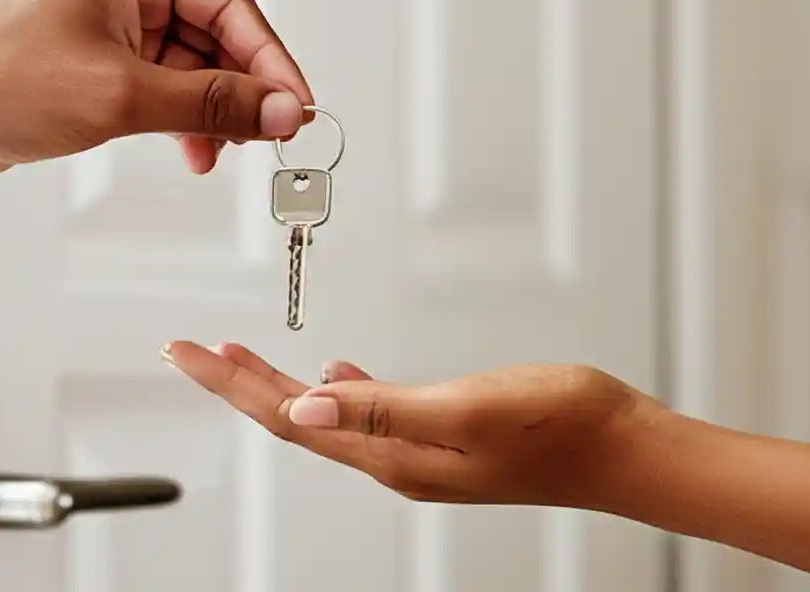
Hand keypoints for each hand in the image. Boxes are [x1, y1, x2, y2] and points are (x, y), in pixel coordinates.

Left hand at [0, 0, 312, 181]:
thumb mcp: (120, 94)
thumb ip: (210, 104)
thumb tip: (276, 109)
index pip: (230, 6)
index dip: (271, 61)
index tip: (296, 107)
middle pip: (216, 37)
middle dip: (241, 91)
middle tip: (269, 136)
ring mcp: (109, 26)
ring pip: (191, 69)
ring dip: (212, 113)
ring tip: (223, 152)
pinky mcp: (94, 66)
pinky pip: (161, 91)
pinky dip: (180, 122)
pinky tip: (191, 152)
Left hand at [163, 342, 663, 507]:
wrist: (623, 449)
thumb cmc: (559, 429)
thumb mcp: (466, 410)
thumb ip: (383, 408)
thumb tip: (305, 405)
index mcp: (390, 454)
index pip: (288, 417)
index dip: (231, 382)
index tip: (186, 352)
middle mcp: (394, 458)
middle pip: (294, 417)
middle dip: (237, 382)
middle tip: (190, 350)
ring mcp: (418, 449)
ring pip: (324, 412)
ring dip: (276, 384)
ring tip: (237, 358)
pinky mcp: (444, 433)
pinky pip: (368, 408)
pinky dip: (337, 386)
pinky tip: (334, 370)